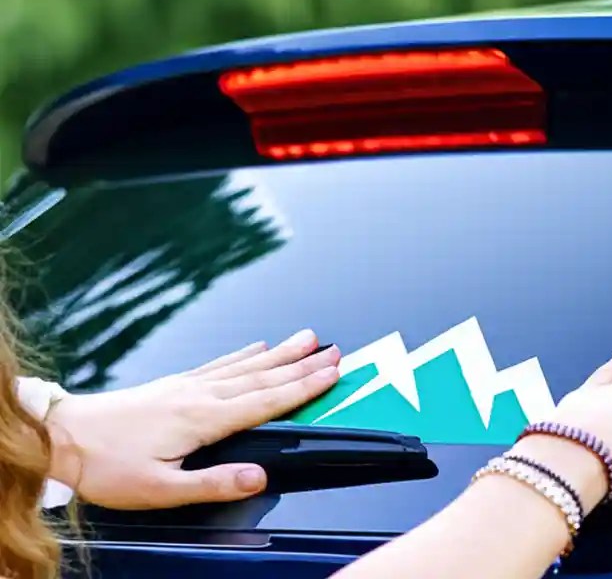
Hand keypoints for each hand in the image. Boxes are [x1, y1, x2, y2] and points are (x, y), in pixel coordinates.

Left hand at [44, 329, 339, 509]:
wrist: (61, 437)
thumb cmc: (107, 466)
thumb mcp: (160, 488)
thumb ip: (213, 483)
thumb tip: (259, 478)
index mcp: (204, 418)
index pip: (267, 400)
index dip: (304, 387)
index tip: (334, 373)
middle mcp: (200, 395)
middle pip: (264, 376)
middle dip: (303, 364)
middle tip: (335, 350)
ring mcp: (187, 386)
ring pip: (246, 365)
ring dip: (281, 353)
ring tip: (307, 338)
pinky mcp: (173, 386)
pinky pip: (220, 365)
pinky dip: (244, 354)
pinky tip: (256, 347)